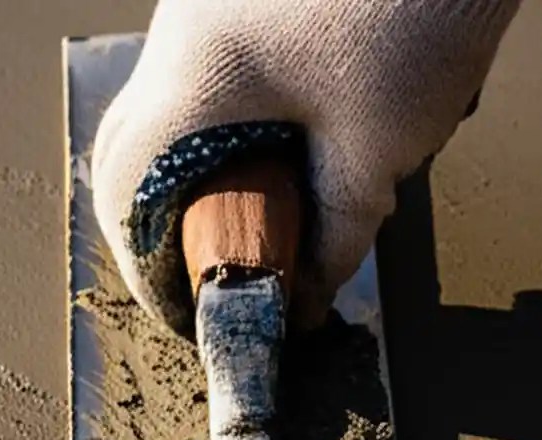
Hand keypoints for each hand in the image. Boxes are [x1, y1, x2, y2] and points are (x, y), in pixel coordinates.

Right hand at [92, 0, 519, 331]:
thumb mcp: (378, 149)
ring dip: (194, 171)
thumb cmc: (418, 15)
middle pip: (133, 147)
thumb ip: (337, 234)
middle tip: (209, 272)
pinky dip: (223, 128)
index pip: (123, 189)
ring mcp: (206, 6)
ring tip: (248, 222)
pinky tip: (277, 150)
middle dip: (162, 222)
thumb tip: (308, 296)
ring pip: (169, 106)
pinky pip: (207, 74)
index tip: (184, 309)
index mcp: (197, 76)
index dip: (145, 265)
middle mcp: (181, 33)